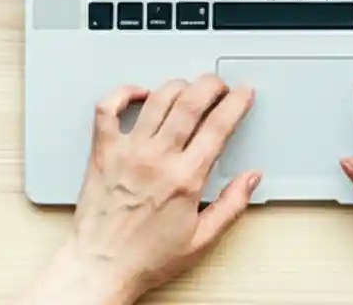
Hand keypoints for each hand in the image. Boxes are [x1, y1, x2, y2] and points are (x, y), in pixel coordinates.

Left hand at [18, 75, 259, 304]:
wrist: (100, 267)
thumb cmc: (146, 258)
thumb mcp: (201, 240)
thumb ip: (232, 205)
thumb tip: (252, 178)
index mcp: (185, 179)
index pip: (219, 126)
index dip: (236, 103)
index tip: (243, 94)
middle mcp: (156, 159)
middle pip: (191, 101)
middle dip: (212, 85)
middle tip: (220, 85)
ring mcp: (128, 151)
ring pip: (157, 98)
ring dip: (178, 85)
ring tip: (188, 87)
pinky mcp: (102, 151)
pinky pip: (108, 108)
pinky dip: (123, 92)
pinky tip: (139, 93)